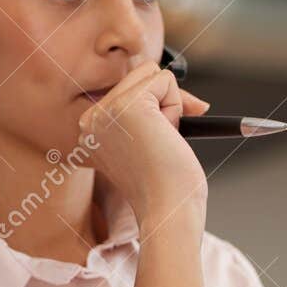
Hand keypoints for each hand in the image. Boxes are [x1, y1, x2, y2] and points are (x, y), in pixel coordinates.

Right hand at [77, 61, 210, 232]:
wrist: (167, 211)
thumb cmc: (166, 189)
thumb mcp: (151, 144)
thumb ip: (155, 114)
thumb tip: (196, 101)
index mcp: (90, 130)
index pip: (129, 91)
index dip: (156, 108)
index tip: (163, 138)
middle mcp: (90, 118)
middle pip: (140, 77)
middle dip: (164, 105)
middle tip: (162, 143)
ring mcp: (106, 111)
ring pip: (152, 74)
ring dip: (171, 106)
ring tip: (161, 142)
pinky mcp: (127, 106)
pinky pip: (166, 80)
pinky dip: (178, 107)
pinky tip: (166, 137)